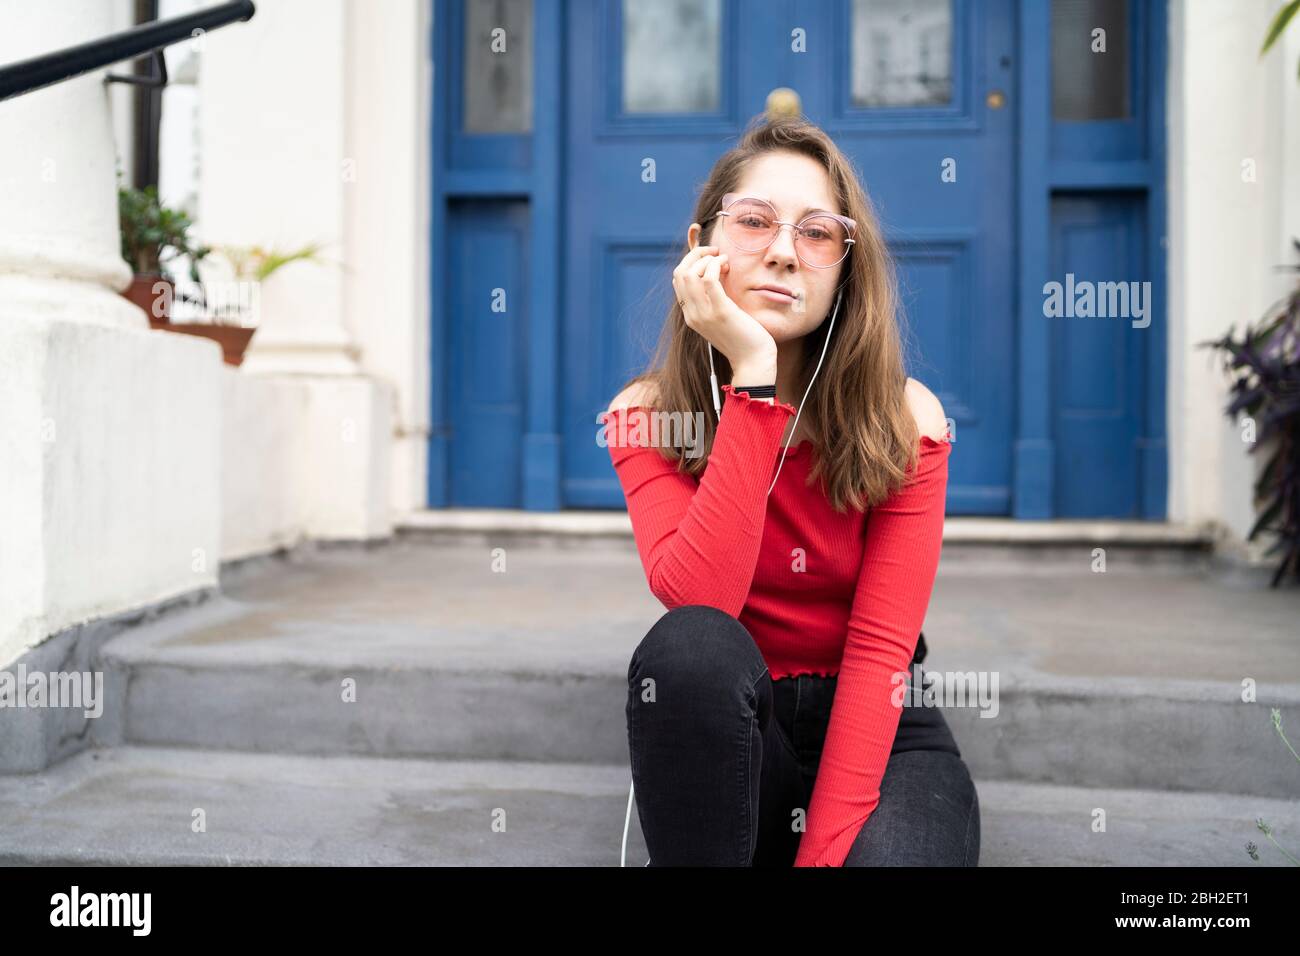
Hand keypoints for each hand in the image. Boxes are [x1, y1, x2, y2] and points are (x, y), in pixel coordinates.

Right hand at [672, 241, 776, 372]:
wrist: (753, 362)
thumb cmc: (743, 338)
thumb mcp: (722, 318)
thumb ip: (714, 301)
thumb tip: (715, 275)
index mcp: (691, 316)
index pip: (678, 281)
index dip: (692, 262)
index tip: (711, 258)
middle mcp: (693, 315)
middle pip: (680, 273)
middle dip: (696, 255)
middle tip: (715, 252)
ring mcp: (704, 314)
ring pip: (690, 273)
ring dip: (706, 258)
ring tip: (723, 260)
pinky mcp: (721, 312)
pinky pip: (709, 279)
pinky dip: (716, 265)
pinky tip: (727, 265)